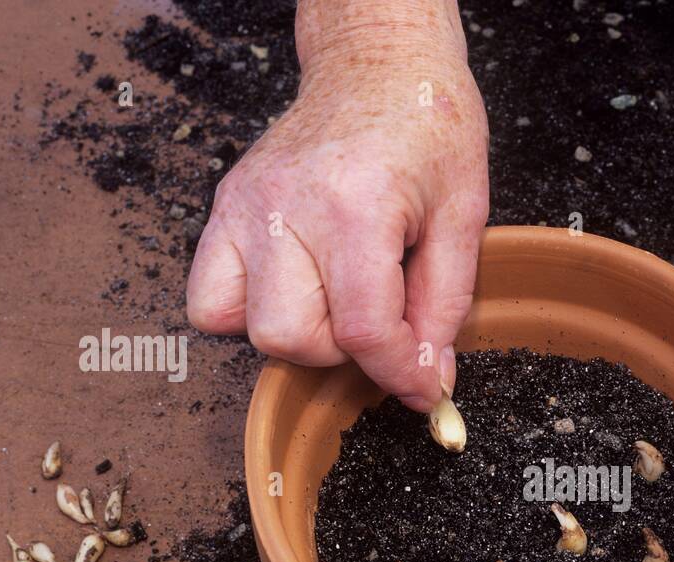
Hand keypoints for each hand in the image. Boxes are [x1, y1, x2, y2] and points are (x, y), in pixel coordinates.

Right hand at [186, 34, 488, 411]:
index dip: (400, 373)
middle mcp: (287, 206)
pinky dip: (247, 311)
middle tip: (379, 321)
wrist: (376, 62)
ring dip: (297, 334)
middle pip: (291, 337)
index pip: (363, 329)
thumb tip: (428, 377)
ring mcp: (245, 206)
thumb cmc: (426, 125)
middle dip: (342, 352)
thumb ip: (446, 306)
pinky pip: (210, 297)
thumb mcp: (463, 216)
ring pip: (243, 325)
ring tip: (335, 301)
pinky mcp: (224, 207)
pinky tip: (294, 288)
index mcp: (355, 206)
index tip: (424, 387)